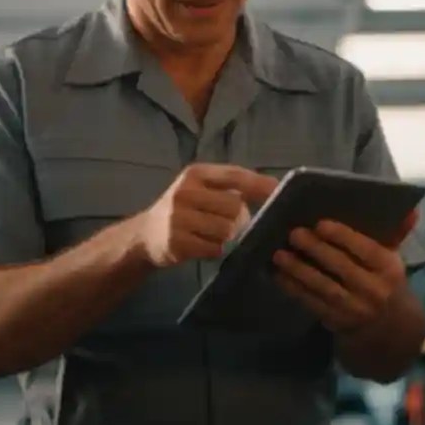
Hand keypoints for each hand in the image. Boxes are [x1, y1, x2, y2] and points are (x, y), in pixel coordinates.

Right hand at [135, 163, 277, 267]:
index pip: (234, 175)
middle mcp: (185, 192)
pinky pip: (214, 248)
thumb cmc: (182, 209)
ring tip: (215, 236)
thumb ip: (230, 187)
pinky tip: (204, 246)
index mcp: (195, 174)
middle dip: (240, 218)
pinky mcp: (177, 242)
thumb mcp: (200, 189)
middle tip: (233, 225)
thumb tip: (272, 188)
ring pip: (226, 229)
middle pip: (235, 206)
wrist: (144, 235)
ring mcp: (179, 218)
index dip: (259, 183)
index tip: (279, 190)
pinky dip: (215, 250)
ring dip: (227, 237)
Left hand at [272, 209, 418, 333]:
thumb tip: (410, 208)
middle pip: (342, 267)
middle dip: (317, 250)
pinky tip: (279, 275)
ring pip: (324, 287)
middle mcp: (374, 290)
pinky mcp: (337, 322)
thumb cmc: (384, 281)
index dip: (343, 236)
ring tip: (279, 254)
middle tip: (294, 233)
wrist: (389, 329)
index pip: (367, 249)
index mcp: (390, 268)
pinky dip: (294, 289)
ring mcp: (355, 309)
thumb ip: (396, 232)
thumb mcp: (393, 258)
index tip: (320, 223)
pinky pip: (313, 303)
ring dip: (299, 271)